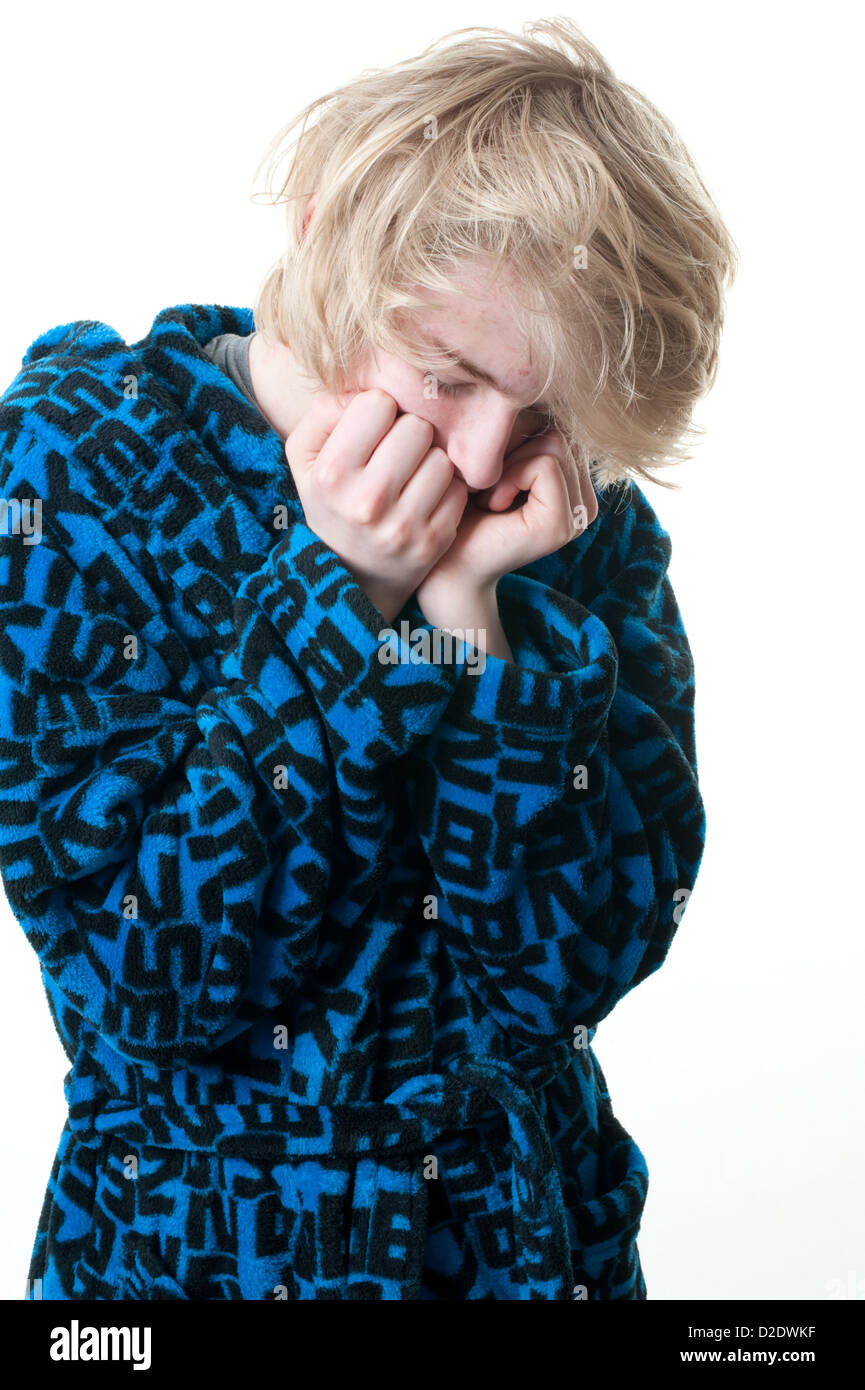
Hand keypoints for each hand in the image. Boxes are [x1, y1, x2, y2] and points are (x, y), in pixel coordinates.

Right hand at [284, 389, 467, 621]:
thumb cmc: (331, 501)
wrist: (350, 574)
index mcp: (333, 474)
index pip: (378, 404)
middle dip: (408, 434)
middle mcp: (368, 502)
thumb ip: (325, 411)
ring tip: (410, 478)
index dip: (377, 411)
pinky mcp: (435, 541)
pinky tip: (424, 501)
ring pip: (442, 459)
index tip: (372, 432)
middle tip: (396, 454)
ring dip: (430, 462)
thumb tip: (365, 389)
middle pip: (417, 427)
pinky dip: (445, 491)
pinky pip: (459, 490)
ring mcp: (404, 526)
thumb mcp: (306, 457)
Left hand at [415, 428, 596, 614]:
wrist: (441, 562)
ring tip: (487, 495)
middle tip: (484, 484)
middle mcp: (584, 496)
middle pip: (558, 429)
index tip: (486, 470)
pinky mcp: (564, 523)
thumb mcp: (490, 455)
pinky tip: (492, 503)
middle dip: (513, 448)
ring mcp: (579, 512)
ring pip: (553, 442)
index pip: (558, 421)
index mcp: (572, 479)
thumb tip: (521, 364)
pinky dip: (511, 476)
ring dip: (508, 464)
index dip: (516, 433)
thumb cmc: (455, 504)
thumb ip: (515, 425)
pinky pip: (545, 463)